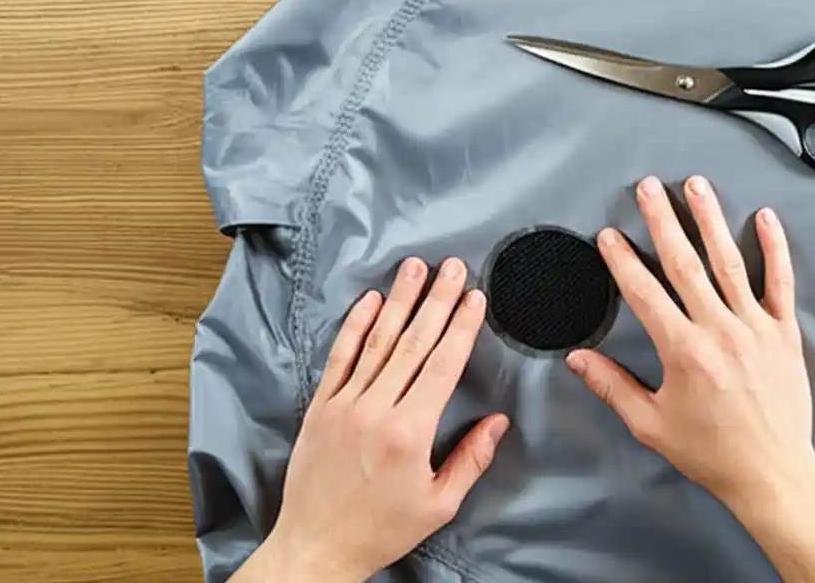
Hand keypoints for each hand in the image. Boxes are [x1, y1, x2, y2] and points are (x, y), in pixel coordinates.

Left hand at [233, 257, 508, 582]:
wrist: (316, 548)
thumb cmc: (380, 530)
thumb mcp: (438, 504)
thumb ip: (470, 459)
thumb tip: (497, 422)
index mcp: (409, 432)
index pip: (442, 365)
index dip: (461, 326)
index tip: (474, 297)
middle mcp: (375, 410)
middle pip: (413, 342)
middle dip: (437, 300)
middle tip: (452, 267)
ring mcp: (344, 405)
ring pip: (377, 342)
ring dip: (398, 301)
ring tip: (414, 268)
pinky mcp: (320, 408)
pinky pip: (340, 358)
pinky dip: (355, 327)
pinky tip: (369, 301)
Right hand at [566, 175, 813, 505]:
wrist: (771, 473)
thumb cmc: (712, 452)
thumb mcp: (651, 425)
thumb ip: (613, 387)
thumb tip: (578, 360)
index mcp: (683, 351)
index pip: (645, 292)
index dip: (622, 260)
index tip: (609, 235)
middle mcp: (719, 331)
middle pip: (684, 263)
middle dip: (663, 220)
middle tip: (648, 187)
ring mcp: (755, 328)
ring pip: (729, 262)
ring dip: (710, 220)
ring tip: (696, 186)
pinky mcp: (784, 333)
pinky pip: (780, 282)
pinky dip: (774, 248)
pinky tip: (766, 218)